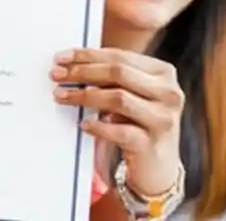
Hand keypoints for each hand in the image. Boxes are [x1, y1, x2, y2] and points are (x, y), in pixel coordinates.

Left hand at [52, 48, 183, 196]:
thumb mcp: (134, 97)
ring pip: (118, 98)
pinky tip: (84, 125)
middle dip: (83, 71)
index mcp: (164, 74)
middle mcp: (169, 93)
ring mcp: (163, 119)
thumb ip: (114, 79)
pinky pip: (120, 131)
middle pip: (119, 73)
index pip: (121, 56)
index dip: (89, 55)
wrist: (159, 170)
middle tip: (57, 74)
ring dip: (84, 96)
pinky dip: (98, 126)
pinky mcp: (151, 145)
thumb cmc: (141, 127)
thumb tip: (72, 64)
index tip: (63, 57)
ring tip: (62, 96)